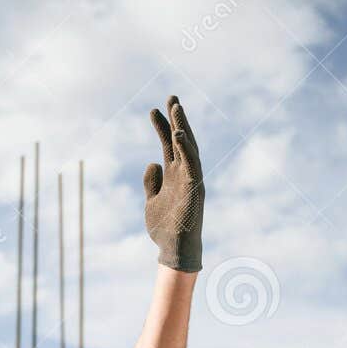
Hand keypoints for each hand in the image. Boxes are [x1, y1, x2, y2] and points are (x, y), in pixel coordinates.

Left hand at [143, 95, 204, 272]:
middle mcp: (184, 173)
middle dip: (177, 118)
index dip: (163, 126)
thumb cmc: (164, 229)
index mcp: (173, 174)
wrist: (173, 250)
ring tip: (176, 107)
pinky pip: (192, 165)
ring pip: (189, 148)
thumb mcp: (151, 201)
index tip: (154, 108)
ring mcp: (191, 180)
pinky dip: (186, 149)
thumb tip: (152, 162)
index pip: (169, 144)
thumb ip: (151, 182)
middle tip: (172, 96)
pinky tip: (179, 134)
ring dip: (183, 127)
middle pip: (182, 140)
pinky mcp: (195, 190)